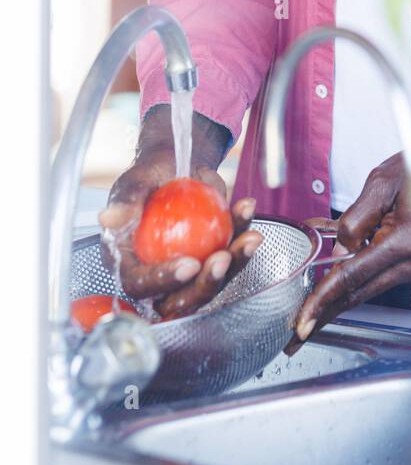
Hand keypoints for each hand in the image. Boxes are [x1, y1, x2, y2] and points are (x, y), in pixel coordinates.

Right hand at [98, 147, 262, 319]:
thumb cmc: (149, 177)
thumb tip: (107, 218)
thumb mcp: (135, 183)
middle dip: (205, 285)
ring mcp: (187, 271)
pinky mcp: (210, 261)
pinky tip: (248, 212)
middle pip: (179, 298)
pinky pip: (230, 257)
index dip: (163, 281)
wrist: (175, 166)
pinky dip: (243, 238)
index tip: (190, 264)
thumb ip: (125, 202)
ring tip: (249, 238)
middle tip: (223, 258)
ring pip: (211, 283)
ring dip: (235, 264)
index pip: (139, 284)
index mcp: (128, 263)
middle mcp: (156, 275)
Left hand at [294, 144, 410, 340]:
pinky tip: (342, 277)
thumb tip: (342, 246)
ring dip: (344, 293)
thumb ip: (356, 217)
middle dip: (329, 312)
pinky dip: (363, 275)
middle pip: (363, 293)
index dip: (324, 299)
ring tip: (313, 309)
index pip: (354, 277)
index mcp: (407, 241)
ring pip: (373, 286)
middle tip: (298, 333)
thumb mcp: (382, 182)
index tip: (303, 321)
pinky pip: (386, 274)